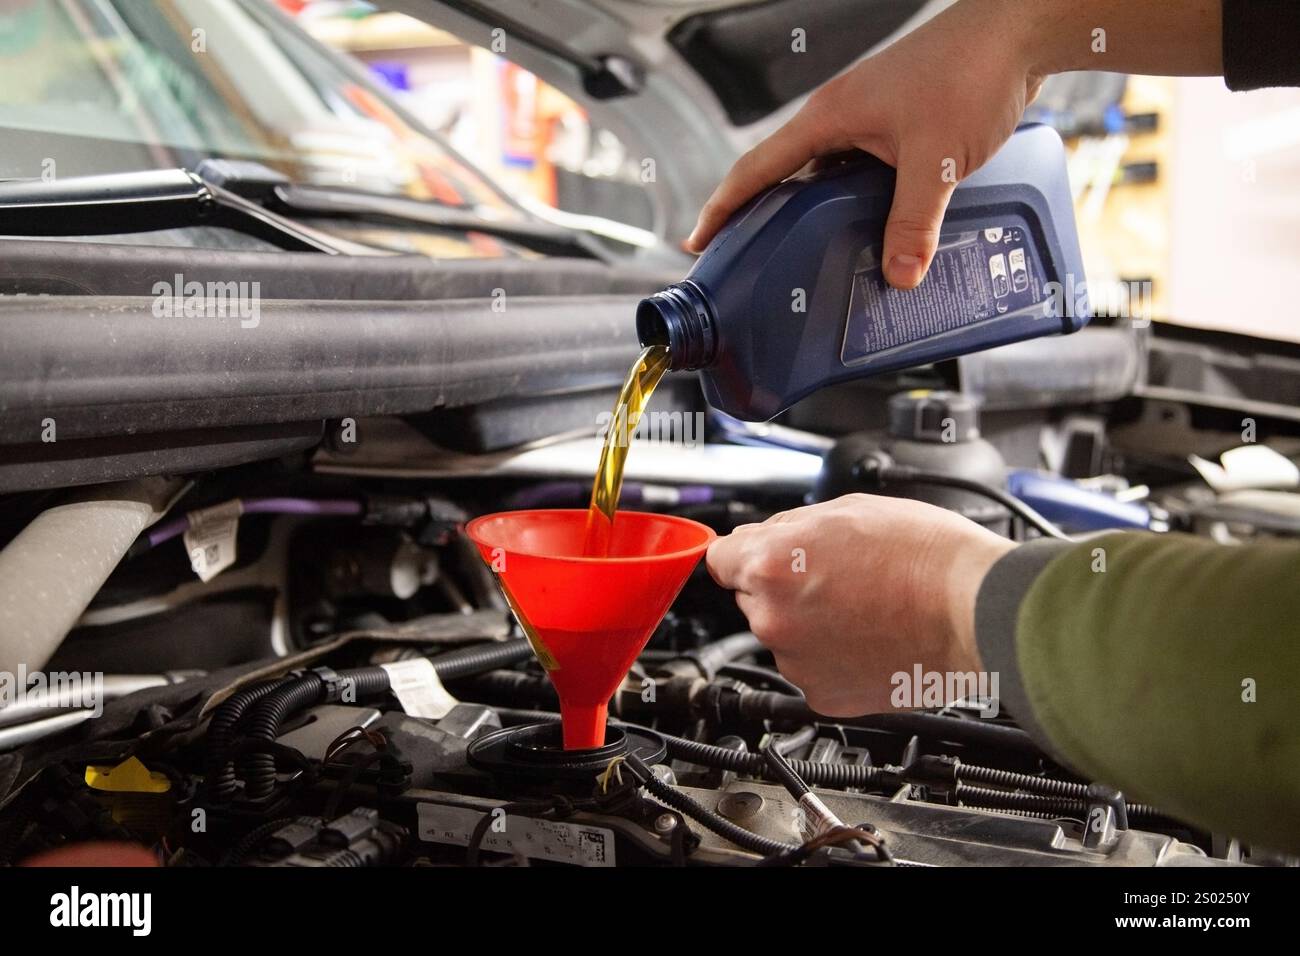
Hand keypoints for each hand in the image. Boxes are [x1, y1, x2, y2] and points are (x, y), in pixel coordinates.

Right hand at [686, 0, 1043, 288]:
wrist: (1017, 32)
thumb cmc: (971, 72)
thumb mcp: (937, 159)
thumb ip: (914, 221)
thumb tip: (899, 274)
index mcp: (828, 118)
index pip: (756, 169)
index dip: (723, 208)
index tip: (698, 242)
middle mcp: (839, 116)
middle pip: (782, 175)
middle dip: (761, 216)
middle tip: (747, 260)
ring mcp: (867, 117)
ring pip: (824, 174)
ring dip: (812, 211)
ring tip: (803, 254)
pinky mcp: (896, 122)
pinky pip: (857, 168)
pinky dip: (851, 199)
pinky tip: (867, 227)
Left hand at [706, 494, 1015, 715]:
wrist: (972, 609)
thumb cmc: (924, 556)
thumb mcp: (847, 509)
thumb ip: (788, 527)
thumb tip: (761, 536)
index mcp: (771, 565)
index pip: (720, 559)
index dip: (746, 554)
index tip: (757, 559)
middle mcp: (773, 617)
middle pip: (755, 598)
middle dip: (786, 588)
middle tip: (839, 578)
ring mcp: (797, 661)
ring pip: (786, 635)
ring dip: (811, 624)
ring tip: (864, 607)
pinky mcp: (824, 695)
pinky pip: (814, 669)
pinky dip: (834, 658)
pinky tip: (870, 636)